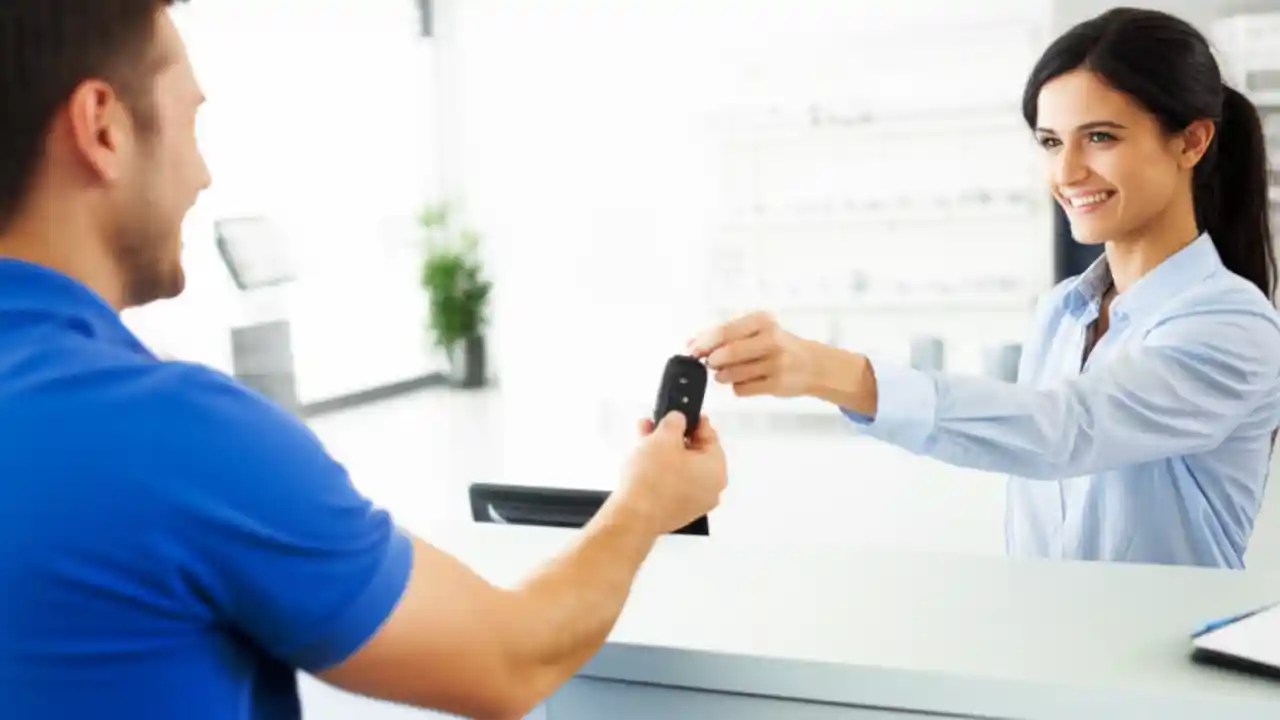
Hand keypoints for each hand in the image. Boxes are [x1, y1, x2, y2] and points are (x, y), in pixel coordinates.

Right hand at [609, 412, 726, 537]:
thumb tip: (678, 419)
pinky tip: (643, 459)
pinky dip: (660, 469)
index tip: (680, 414)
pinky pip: (672, 482)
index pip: (710, 436)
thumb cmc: (652, 481)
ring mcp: (694, 502)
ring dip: (663, 450)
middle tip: (657, 425)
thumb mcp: (663, 437)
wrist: (633, 517)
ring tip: (644, 438)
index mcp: (716, 469)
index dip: (693, 420)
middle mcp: (711, 488)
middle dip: (672, 436)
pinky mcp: (676, 510)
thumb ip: (675, 421)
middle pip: (693, 452)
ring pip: (680, 467)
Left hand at [686, 311, 818, 397]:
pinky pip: (741, 389)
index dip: (703, 342)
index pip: (724, 331)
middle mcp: (770, 340)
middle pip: (727, 353)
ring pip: (732, 374)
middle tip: (711, 363)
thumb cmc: (780, 346)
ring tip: (728, 372)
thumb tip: (692, 343)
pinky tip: (746, 380)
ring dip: (722, 376)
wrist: (814, 365)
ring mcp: (775, 363)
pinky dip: (737, 386)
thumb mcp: (758, 331)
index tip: (691, 350)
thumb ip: (727, 335)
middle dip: (713, 361)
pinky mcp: (776, 384)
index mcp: (762, 321)